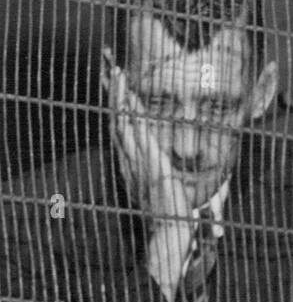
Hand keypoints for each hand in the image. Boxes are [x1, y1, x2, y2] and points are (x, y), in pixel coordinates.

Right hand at [103, 51, 192, 225]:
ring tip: (118, 75)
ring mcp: (139, 162)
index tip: (117, 90)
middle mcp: (130, 161)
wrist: (170, 231)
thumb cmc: (168, 214)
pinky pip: (139, 133)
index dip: (118, 110)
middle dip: (115, 95)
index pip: (122, 132)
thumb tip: (161, 166)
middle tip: (113, 71)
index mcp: (132, 166)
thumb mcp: (159, 190)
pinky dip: (133, 115)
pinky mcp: (151, 163)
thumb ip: (157, 175)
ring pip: (124, 122)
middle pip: (118, 121)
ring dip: (121, 97)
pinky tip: (131, 99)